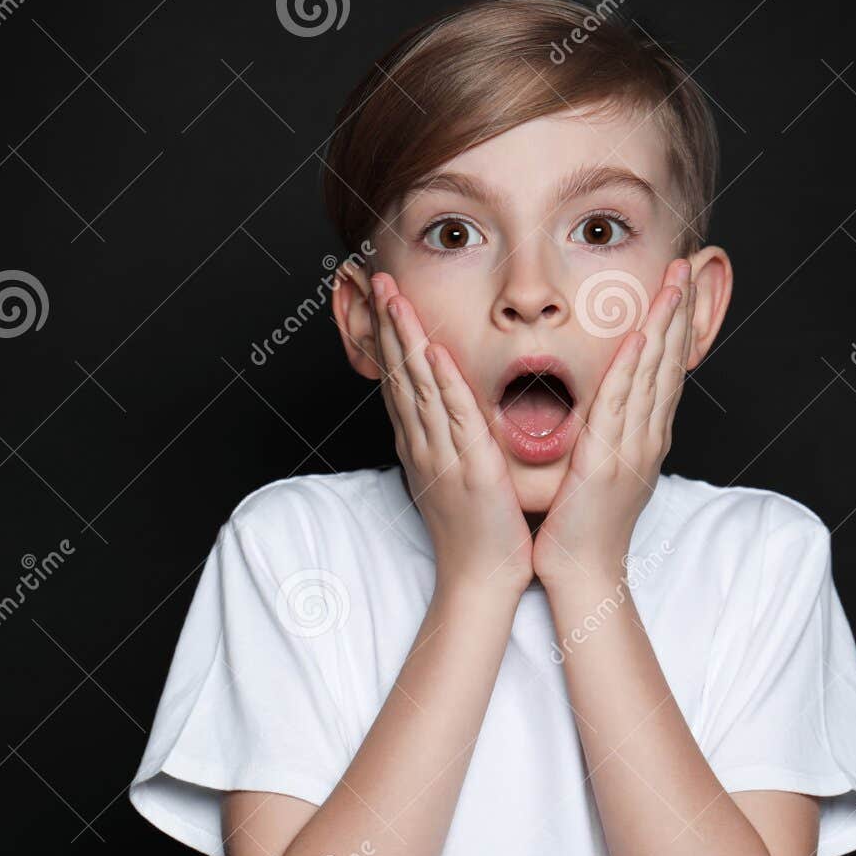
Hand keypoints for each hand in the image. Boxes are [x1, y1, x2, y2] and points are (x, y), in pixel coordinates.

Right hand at [368, 272, 534, 596]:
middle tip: (375, 278)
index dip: (386, 335)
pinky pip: (453, 417)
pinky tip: (433, 352)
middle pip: (398, 372)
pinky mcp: (468, 466)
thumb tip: (440, 411)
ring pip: (418, 386)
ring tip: (394, 297)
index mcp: (420, 442)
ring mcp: (441, 452)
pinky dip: (442, 383)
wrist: (480, 576)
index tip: (379, 298)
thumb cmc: (475, 530)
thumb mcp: (451, 474)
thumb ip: (445, 438)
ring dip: (405, 339)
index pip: (397, 378)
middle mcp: (422, 442)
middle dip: (386, 323)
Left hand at [532, 258, 694, 588]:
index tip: (678, 289)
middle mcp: (648, 436)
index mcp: (645, 438)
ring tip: (674, 283)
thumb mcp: (602, 470)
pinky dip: (635, 365)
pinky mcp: (610, 456)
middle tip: (687, 267)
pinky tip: (643, 335)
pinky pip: (623, 401)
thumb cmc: (583, 526)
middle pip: (669, 362)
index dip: (674, 327)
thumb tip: (608, 411)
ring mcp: (634, 445)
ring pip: (653, 373)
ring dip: (665, 324)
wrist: (583, 571)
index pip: (665, 371)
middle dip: (678, 312)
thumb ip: (609, 436)